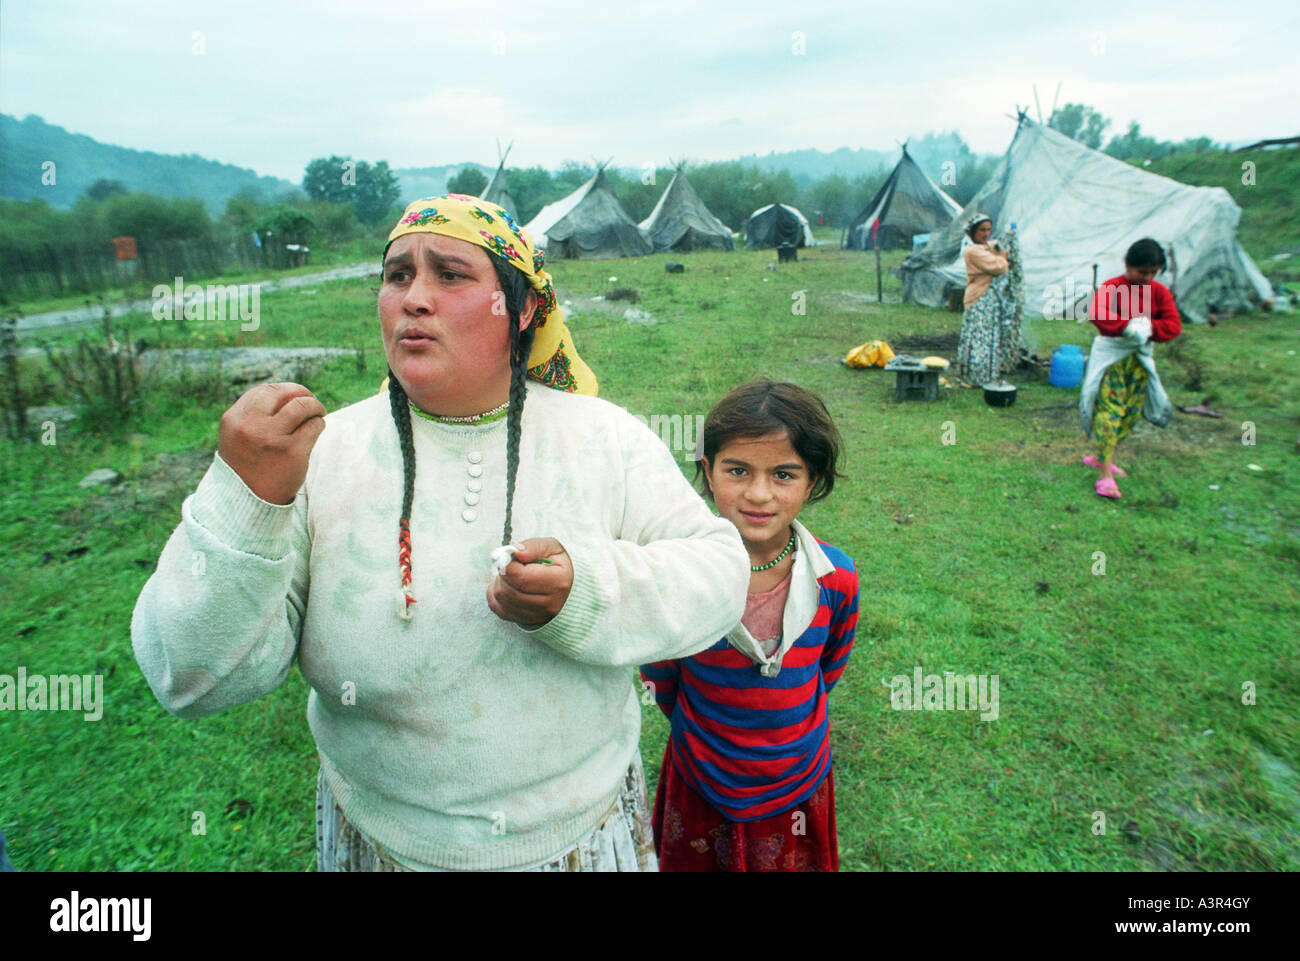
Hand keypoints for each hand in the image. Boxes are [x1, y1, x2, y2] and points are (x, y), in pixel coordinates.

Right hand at [218, 382, 326, 504]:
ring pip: (303, 406)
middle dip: (303, 393)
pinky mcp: (292, 451)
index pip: (265, 390)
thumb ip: (253, 414)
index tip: (295, 396)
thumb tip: (287, 392)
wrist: (249, 502)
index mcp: (234, 419)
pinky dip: (319, 424)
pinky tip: (316, 431)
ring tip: (318, 414)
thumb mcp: (237, 436)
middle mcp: (251, 426)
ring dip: (315, 407)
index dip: (285, 390)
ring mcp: (272, 438)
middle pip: (285, 393)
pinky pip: (314, 426)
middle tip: (312, 402)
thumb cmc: (247, 467)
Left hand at [486, 537, 573, 627]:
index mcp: (558, 582)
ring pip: (504, 601)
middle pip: (510, 592)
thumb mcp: (552, 547)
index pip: (522, 578)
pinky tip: (504, 586)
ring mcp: (539, 616)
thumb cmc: (558, 562)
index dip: (508, 565)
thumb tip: (515, 553)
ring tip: (509, 575)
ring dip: (499, 585)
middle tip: (508, 565)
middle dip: (502, 575)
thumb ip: (534, 547)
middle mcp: (550, 604)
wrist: (569, 582)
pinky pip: (501, 611)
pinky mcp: (529, 621)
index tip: (508, 557)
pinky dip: (496, 598)